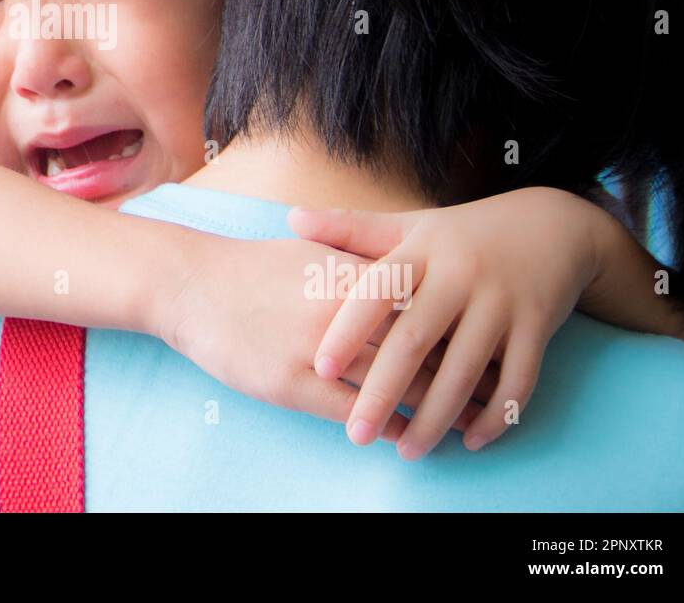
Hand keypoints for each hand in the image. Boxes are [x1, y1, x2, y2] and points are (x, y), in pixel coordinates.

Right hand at [153, 230, 492, 444]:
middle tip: (492, 387)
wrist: (191, 283)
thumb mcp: (313, 249)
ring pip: (395, 384)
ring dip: (434, 406)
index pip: (427, 303)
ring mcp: (319, 350)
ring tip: (464, 421)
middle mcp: (343, 311)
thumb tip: (404, 269)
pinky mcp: (292, 384)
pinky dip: (389, 425)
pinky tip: (407, 434)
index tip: (491, 338)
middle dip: (462, 370)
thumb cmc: (253, 266)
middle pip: (423, 346)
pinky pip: (355, 412)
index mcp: (352, 273)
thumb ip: (360, 260)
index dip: (462, 325)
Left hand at [289, 188, 601, 459]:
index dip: (348, 329)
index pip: (377, 290)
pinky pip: (519, 380)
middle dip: (384, 391)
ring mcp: (502, 302)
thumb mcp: (409, 225)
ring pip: (466, 370)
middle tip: (356, 433)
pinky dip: (496, 414)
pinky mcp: (538, 326)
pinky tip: (471, 440)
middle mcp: (461, 275)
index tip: (321, 367)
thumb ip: (351, 229)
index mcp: (421, 250)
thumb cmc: (461, 233)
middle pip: (416, 340)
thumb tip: (292, 219)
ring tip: (408, 450)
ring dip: (436, 416)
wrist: (550, 225)